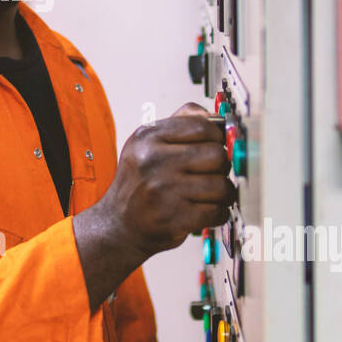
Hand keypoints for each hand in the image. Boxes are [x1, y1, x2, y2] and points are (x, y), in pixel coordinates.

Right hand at [100, 102, 236, 254]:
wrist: (117, 224)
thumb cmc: (138, 183)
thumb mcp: (147, 143)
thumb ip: (181, 123)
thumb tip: (216, 117)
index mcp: (148, 137)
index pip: (203, 126)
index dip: (217, 137)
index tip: (216, 146)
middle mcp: (152, 160)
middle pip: (217, 155)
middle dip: (221, 167)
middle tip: (211, 173)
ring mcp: (163, 190)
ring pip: (221, 185)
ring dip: (223, 193)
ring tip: (210, 195)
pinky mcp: (173, 217)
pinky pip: (217, 211)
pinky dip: (218, 214)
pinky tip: (206, 211)